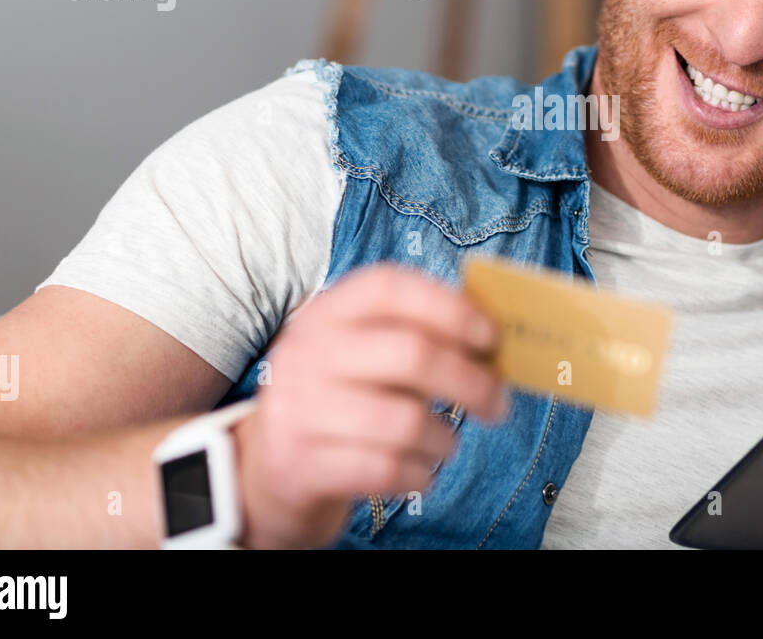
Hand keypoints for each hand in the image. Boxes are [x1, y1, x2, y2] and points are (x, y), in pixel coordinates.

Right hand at [233, 263, 508, 548]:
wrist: (265, 469)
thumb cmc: (339, 403)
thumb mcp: (361, 355)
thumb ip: (415, 339)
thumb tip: (492, 342)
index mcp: (326, 313)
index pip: (390, 288)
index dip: (449, 306)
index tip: (490, 335)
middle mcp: (306, 353)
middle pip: (411, 354)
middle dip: (471, 381)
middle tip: (497, 403)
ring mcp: (298, 409)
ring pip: (404, 420)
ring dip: (445, 438)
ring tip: (448, 445)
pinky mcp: (300, 465)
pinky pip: (385, 468)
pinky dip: (419, 474)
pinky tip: (421, 473)